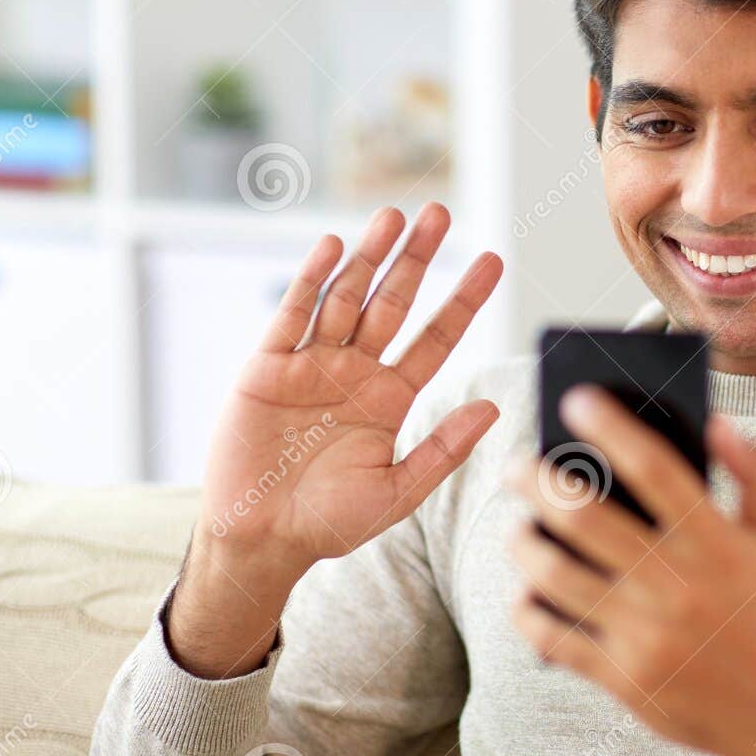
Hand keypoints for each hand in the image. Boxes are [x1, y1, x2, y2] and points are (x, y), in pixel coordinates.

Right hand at [169, 204, 500, 679]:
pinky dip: (312, 281)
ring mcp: (311, 365)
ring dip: (368, 257)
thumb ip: (444, 449)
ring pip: (346, 299)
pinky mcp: (268, 368)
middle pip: (393, 303)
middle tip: (440, 214)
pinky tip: (333, 247)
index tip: (493, 261)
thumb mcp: (398, 491)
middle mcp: (355, 372)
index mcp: (391, 398)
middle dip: (416, 259)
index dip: (463, 299)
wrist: (262, 540)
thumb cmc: (330, 523)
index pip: (437, 337)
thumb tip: (491, 408)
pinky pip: (293, 316)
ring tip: (392, 216)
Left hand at [504, 386, 755, 755]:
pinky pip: (553, 637)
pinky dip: (527, 609)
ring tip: (516, 527)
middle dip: (537, 480)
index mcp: (716, 544)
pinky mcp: (623, 678)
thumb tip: (718, 423)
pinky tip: (524, 590)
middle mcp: (676, 585)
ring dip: (522, 542)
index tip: (576, 399)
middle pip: (586, 517)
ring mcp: (646, 635)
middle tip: (515, 465)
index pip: (654, 468)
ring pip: (555, 575)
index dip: (611, 427)